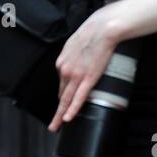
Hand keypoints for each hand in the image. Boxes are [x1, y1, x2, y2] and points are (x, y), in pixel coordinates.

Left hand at [47, 5, 121, 133]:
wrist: (102, 29)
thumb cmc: (93, 32)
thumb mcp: (75, 43)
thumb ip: (73, 55)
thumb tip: (77, 59)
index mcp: (62, 62)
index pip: (61, 84)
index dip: (61, 96)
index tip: (61, 105)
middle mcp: (65, 70)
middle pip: (61, 94)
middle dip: (58, 110)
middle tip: (54, 124)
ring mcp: (75, 76)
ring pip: (65, 99)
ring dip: (60, 115)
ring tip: (56, 127)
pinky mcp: (87, 79)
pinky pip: (77, 98)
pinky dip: (72, 110)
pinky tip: (67, 119)